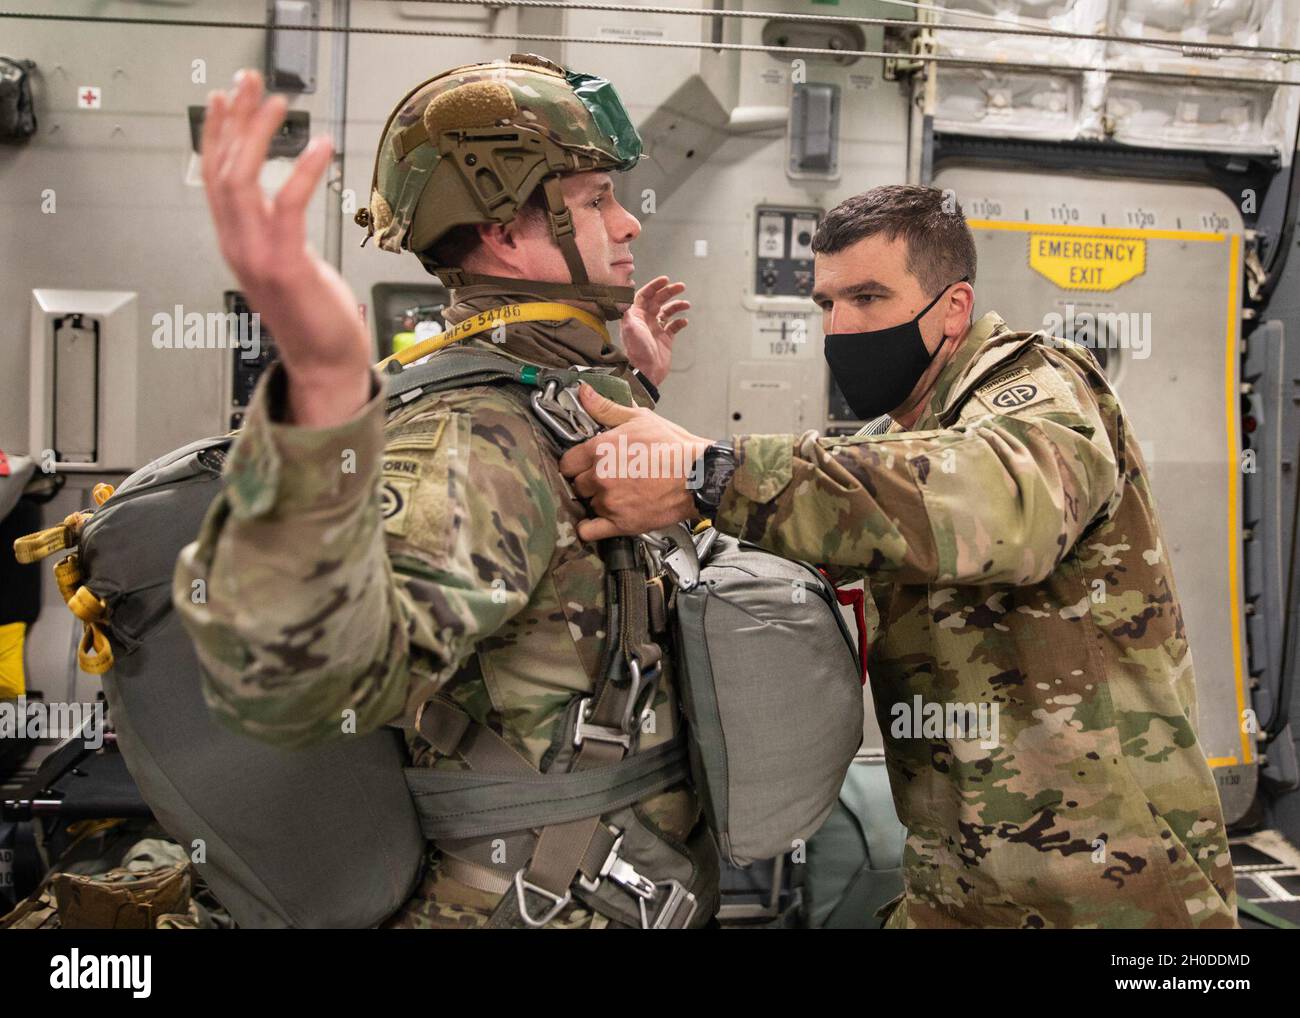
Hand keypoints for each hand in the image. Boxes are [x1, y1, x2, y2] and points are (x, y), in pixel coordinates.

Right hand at [202, 68, 371, 425]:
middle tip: (249, 82)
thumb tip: (284, 205)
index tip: (228, 99)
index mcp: (237, 244)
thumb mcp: (290, 267)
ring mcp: (257, 257)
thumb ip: (278, 235)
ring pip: (243, 180)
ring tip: (280, 104)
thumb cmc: (316, 320)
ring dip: (259, 136)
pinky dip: (303, 172)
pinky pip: (286, 207)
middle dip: (234, 120)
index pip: (216, 177)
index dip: (219, 134)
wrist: (325, 366)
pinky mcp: (285, 267)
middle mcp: (238, 246)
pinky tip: (321, 147)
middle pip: (222, 169)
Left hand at [558, 384, 710, 541]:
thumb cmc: (673, 447)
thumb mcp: (640, 419)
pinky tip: (599, 521)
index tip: (585, 465)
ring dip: (597, 501)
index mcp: (600, 449)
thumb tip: (583, 392)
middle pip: (577, 484)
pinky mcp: (621, 523)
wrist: (699, 475)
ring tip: (616, 495)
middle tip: (606, 479)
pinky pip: (589, 531)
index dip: (576, 464)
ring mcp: (609, 501)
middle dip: (588, 482)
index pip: (567, 462)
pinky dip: (589, 528)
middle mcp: (600, 476)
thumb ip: (606, 408)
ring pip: (587, 504)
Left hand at [619, 276, 688, 387]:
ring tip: (686, 304)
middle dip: (669, 292)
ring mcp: (656, 329)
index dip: (655, 286)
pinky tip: (684, 322)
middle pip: (658, 300)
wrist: (645, 371)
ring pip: (667, 312)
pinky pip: (674, 327)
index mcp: (636, 315)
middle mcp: (645, 320)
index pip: (645, 295)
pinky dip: (680, 322)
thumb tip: (622, 293)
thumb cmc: (636, 350)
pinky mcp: (665, 339)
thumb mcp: (630, 328)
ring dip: (677, 306)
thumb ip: (626, 310)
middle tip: (681, 287)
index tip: (666, 280)